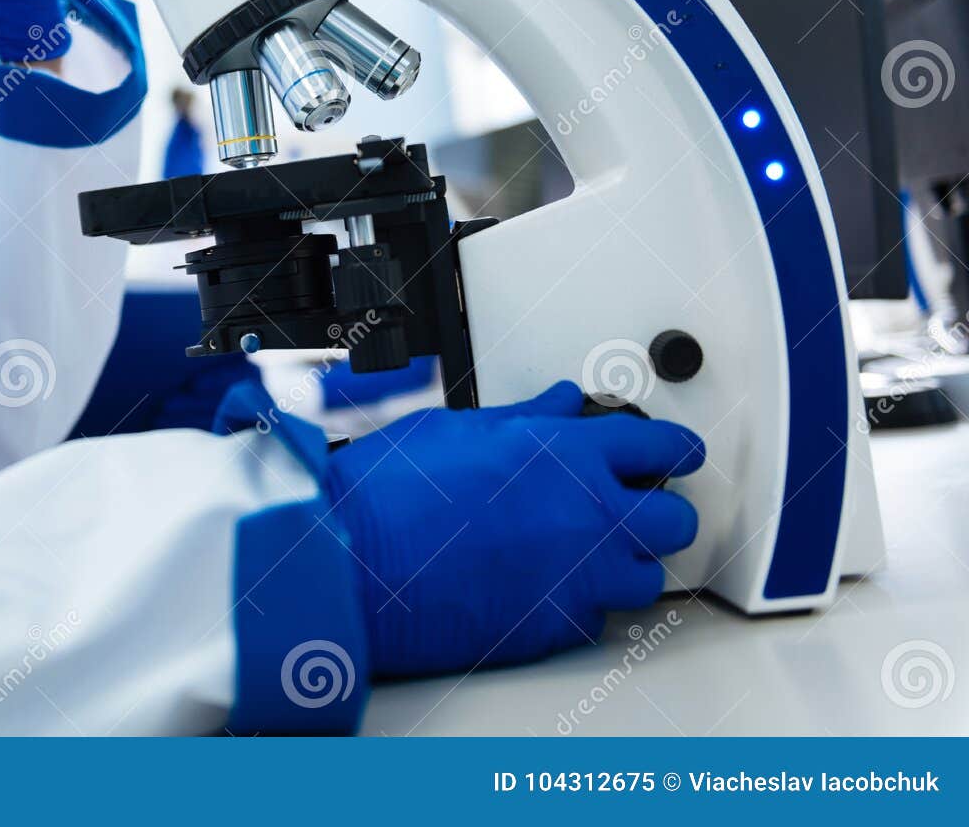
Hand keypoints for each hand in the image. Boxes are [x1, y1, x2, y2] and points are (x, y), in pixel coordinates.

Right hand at [324, 381, 703, 677]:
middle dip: (659, 509)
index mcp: (563, 453)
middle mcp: (586, 514)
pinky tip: (551, 588)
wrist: (353, 564)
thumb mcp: (454, 428)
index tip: (679, 451)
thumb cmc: (386, 494)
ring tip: (594, 554)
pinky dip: (582, 604)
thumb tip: (557, 405)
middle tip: (637, 505)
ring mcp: (576, 577)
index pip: (658, 444)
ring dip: (627, 563)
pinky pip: (596, 618)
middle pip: (674, 519)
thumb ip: (523, 419)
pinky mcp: (554, 626)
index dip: (675, 446)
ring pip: (646, 577)